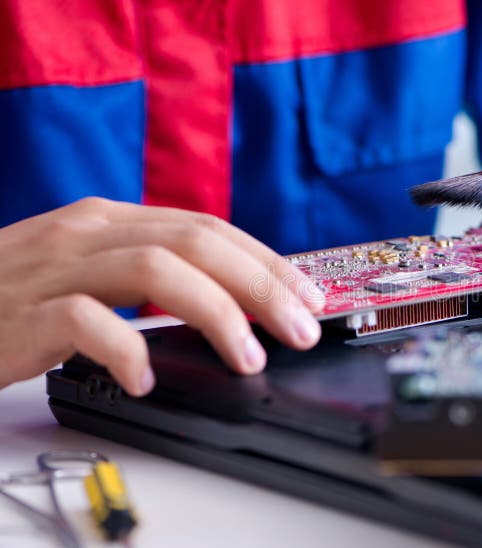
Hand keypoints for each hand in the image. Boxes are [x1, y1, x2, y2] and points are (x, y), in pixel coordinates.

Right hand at [0, 198, 324, 395]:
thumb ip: (150, 271)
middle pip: (195, 243)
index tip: (306, 296)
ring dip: (216, 315)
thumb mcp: (89, 267)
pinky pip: (87, 323)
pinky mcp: (24, 314)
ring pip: (156, 271)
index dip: (264, 261)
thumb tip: (233, 298)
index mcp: (111, 219)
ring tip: (248, 359)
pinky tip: (148, 379)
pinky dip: (128, 351)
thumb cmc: (15, 296)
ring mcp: (55, 269)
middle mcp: (88, 232)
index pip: (207, 228)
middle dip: (260, 285)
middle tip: (301, 329)